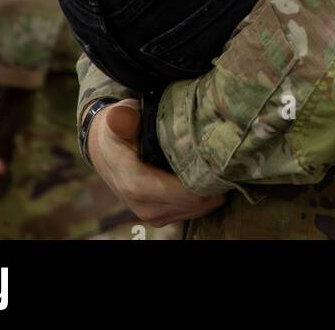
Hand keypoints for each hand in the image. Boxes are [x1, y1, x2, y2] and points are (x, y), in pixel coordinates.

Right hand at [87, 99, 225, 227]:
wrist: (104, 150)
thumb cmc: (117, 129)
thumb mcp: (118, 117)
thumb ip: (123, 118)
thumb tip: (120, 117)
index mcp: (136, 184)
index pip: (184, 192)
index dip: (208, 178)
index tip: (225, 156)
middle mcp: (145, 207)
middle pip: (196, 204)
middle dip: (215, 182)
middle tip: (231, 156)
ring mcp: (153, 215)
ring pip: (198, 210)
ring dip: (212, 190)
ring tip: (223, 163)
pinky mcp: (160, 217)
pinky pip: (192, 211)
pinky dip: (204, 195)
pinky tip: (210, 174)